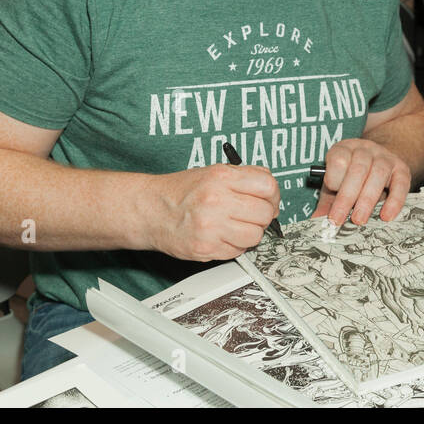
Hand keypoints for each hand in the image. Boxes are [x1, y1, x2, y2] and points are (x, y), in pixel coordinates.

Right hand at [148, 163, 280, 261]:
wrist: (150, 210)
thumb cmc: (182, 191)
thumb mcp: (213, 172)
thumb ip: (244, 177)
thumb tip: (271, 190)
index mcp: (221, 177)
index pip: (268, 186)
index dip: (272, 195)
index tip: (268, 199)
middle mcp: (217, 200)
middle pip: (265, 214)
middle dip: (263, 216)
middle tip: (252, 215)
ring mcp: (211, 226)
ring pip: (255, 236)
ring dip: (250, 233)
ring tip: (235, 226)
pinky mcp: (206, 248)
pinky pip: (238, 252)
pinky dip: (235, 246)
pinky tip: (222, 235)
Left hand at [311, 138, 410, 225]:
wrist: (378, 162)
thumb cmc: (351, 177)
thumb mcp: (336, 185)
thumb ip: (326, 202)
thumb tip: (315, 222)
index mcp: (344, 149)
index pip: (338, 160)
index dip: (334, 180)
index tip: (330, 198)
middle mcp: (365, 149)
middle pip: (357, 169)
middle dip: (347, 197)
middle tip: (339, 219)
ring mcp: (385, 157)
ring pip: (378, 174)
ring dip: (367, 200)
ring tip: (359, 220)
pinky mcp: (401, 169)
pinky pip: (400, 183)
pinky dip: (394, 201)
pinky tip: (386, 216)